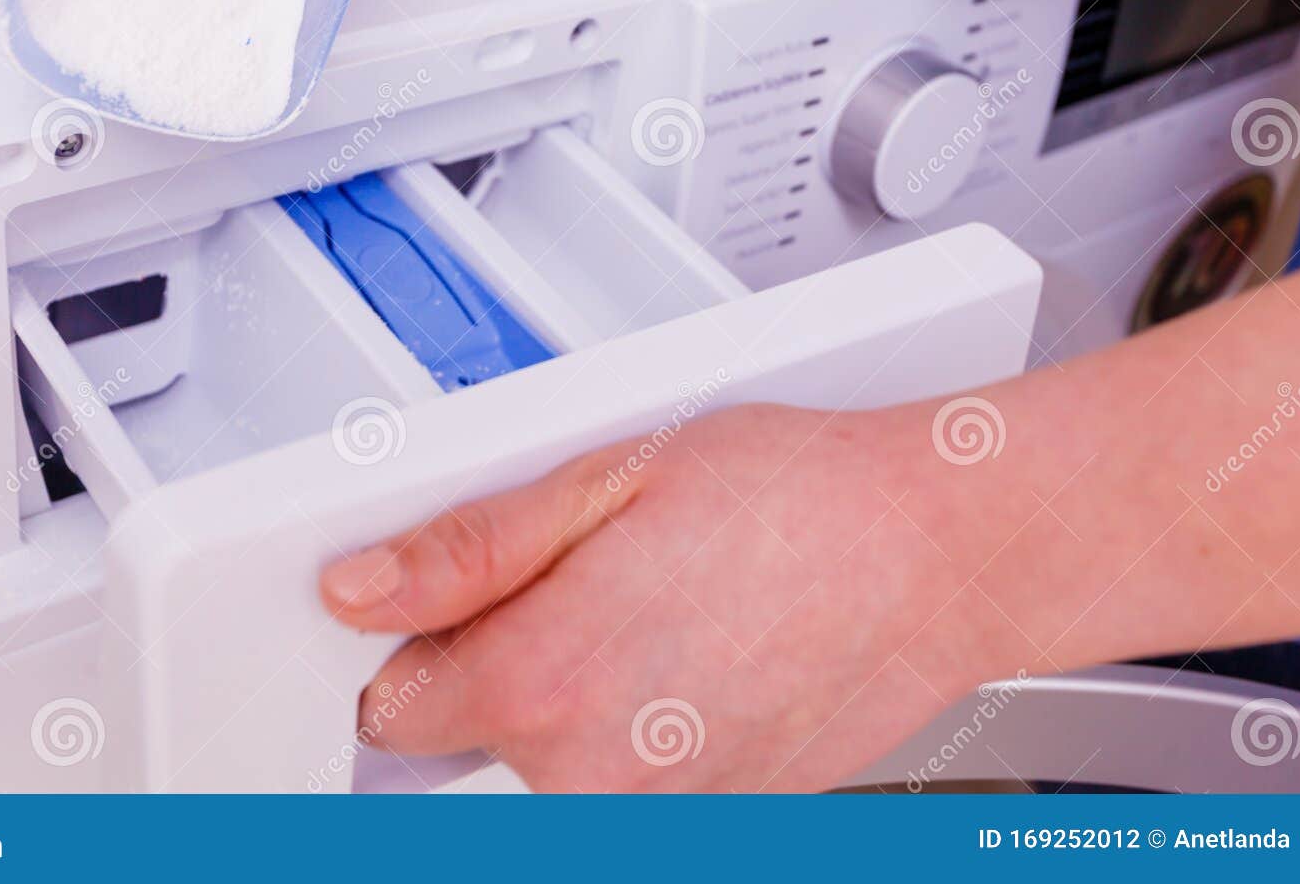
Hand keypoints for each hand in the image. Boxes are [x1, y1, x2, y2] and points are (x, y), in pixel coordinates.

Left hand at [319, 403, 1005, 791]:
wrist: (941, 553)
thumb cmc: (796, 500)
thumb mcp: (606, 479)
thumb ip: (463, 550)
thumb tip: (358, 589)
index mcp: (541, 683)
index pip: (391, 706)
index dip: (417, 636)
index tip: (459, 596)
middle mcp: (590, 777)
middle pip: (477, 735)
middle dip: (507, 658)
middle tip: (591, 574)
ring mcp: (659, 814)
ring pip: (558, 762)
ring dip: (582, 695)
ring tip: (663, 607)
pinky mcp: (716, 821)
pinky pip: (634, 781)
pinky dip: (647, 725)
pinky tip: (701, 652)